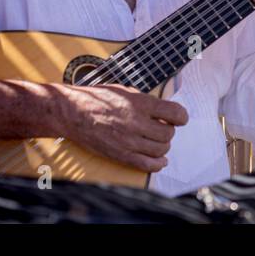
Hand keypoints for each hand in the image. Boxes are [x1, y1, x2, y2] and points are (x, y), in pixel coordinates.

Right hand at [57, 83, 187, 172]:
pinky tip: (160, 160)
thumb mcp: (127, 91)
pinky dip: (158, 164)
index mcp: (140, 103)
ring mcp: (128, 141)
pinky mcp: (120, 155)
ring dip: (163, 145)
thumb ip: (147, 102)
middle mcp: (136, 123)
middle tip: (161, 128)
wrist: (73, 113)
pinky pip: (147, 165)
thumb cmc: (98, 99)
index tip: (180, 118)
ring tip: (155, 140)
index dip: (181, 117)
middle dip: (169, 131)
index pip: (175, 113)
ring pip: (161, 149)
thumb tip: (166, 111)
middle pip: (169, 134)